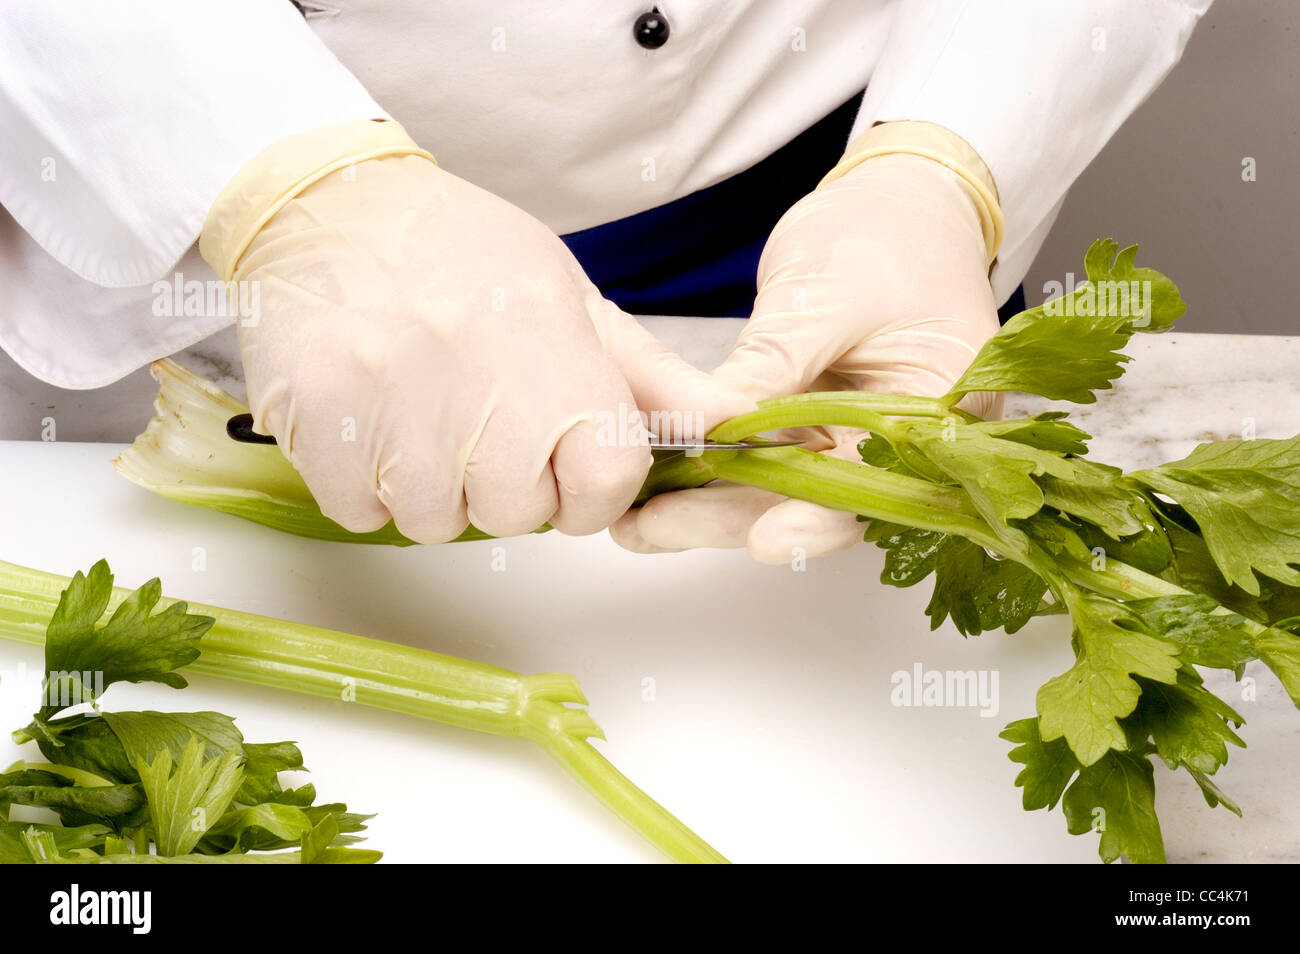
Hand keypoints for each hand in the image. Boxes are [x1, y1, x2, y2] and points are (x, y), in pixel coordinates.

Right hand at [234, 155, 748, 541]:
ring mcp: (391, 406)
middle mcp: (476, 383)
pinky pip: (362, 513)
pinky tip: (373, 417)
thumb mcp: (568, 298)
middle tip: (477, 421)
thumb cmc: (461, 253)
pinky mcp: (317, 423)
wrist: (331, 205)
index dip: (589, 491)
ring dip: (433, 487)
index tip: (565, 468)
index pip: (605, 483)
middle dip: (504, 486)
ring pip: (435, 522)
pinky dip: (369, 483)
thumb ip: (648, 377)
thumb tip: (731, 420)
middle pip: (516, 516)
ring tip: (420, 409)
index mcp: (554, 352)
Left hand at [611, 152, 1000, 561]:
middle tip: (657, 526)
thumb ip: (774, 363)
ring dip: (714, 508)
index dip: (819, 521)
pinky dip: (715, 474)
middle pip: (823, 507)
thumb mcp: (824, 293)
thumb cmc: (884, 233)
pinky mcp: (817, 429)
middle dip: (737, 521)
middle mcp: (907, 445)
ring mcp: (858, 439)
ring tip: (640, 519)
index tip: (760, 538)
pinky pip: (768, 464)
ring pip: (786, 495)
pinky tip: (658, 485)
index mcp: (943, 411)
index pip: (879, 487)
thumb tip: (715, 428)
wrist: (897, 204)